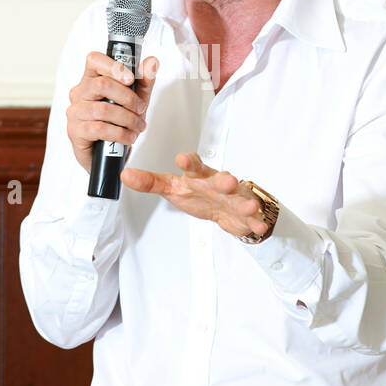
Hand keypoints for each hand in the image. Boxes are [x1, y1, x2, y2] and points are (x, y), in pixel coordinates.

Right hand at [67, 52, 159, 173]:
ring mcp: (75, 112)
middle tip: (141, 109)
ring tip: (138, 126)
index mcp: (92, 79)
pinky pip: (99, 129)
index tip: (131, 78)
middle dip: (128, 98)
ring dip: (127, 119)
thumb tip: (152, 62)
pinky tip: (128, 137)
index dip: (113, 66)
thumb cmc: (119, 120)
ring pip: (102, 109)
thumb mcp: (137, 99)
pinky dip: (119, 134)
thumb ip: (145, 80)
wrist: (108, 153)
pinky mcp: (75, 131)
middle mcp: (80, 92)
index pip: (94, 60)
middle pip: (101, 84)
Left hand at [121, 152, 269, 238]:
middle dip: (225, 180)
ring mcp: (234, 197)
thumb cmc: (198, 193)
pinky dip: (256, 221)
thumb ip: (151, 182)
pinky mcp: (245, 213)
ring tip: (250, 206)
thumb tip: (125, 175)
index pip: (194, 166)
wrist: (227, 206)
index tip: (183, 160)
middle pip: (222, 180)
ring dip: (245, 202)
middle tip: (225, 181)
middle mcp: (218, 183)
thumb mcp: (173, 188)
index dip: (189, 163)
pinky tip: (259, 225)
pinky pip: (252, 217)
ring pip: (241, 198)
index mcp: (199, 176)